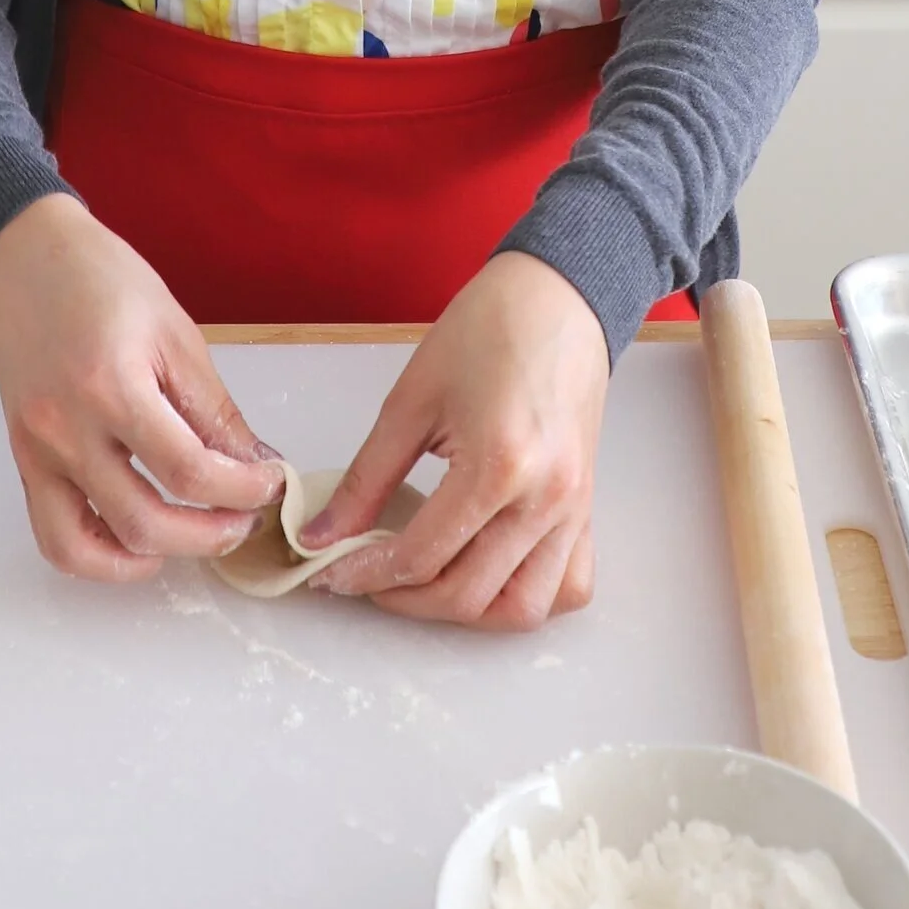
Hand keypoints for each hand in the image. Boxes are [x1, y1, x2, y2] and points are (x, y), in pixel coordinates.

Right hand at [0, 192, 281, 583]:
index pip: (189, 471)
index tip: (271, 484)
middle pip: (144, 522)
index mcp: (111, 387)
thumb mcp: (175, 333)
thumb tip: (253, 464)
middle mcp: (66, 431)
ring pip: (89, 549)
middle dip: (211, 534)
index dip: (242, 490)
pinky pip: (52, 535)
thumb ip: (213, 409)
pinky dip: (97, 555)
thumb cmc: (102, 280)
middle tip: (245, 517)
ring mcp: (37, 453)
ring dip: (153, 557)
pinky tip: (137, 539)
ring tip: (193, 534)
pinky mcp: (24, 461)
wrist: (25, 258)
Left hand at [297, 253, 609, 628]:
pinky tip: (486, 576)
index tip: (331, 573)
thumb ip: (366, 479)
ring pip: (523, 609)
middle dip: (406, 600)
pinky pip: (567, 586)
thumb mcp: (411, 401)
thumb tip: (322, 537)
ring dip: (467, 610)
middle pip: (469, 595)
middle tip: (366, 578)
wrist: (559, 297)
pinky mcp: (586, 509)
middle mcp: (545, 501)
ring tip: (423, 584)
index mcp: (499, 466)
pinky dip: (525, 598)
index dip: (367, 574)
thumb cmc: (488, 331)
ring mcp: (574, 511)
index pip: (423, 555)